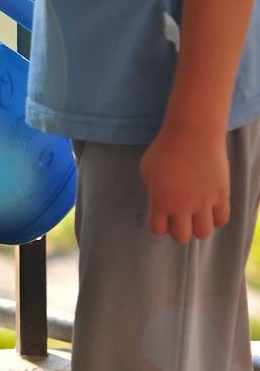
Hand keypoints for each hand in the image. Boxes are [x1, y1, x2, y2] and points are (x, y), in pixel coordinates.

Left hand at [140, 125, 230, 242]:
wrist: (193, 133)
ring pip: (203, 233)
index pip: (158, 230)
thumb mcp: (147, 169)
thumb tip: (159, 201)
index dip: (160, 224)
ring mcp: (204, 203)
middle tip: (180, 217)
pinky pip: (222, 220)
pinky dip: (215, 217)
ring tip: (197, 213)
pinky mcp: (221, 195)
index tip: (162, 216)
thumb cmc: (165, 148)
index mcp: (160, 201)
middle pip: (181, 237)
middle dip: (179, 230)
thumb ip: (152, 190)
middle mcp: (182, 207)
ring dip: (198, 226)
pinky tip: (210, 207)